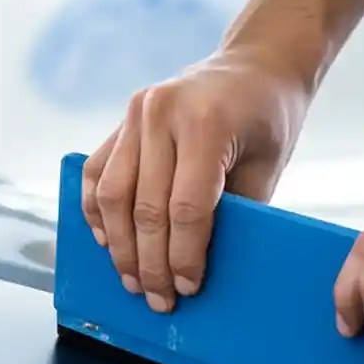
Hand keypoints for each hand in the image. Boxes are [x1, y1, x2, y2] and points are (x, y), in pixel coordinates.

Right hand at [80, 48, 310, 312]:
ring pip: (111, 195)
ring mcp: (134, 113)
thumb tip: (199, 269)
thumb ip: (234, 213)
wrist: (255, 64)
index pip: (186, 208)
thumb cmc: (268, 120)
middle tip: (158, 300)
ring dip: (118, 246)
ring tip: (131, 279)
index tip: (188, 289)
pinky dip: (95, 211)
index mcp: (205, 123)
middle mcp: (161, 114)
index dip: (185, 256)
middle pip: (145, 208)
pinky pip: (96, 172)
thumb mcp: (266, 168)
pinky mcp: (120, 119)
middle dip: (150, 263)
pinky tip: (106, 240)